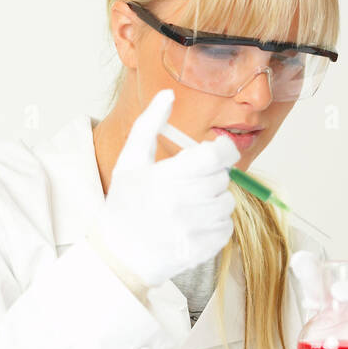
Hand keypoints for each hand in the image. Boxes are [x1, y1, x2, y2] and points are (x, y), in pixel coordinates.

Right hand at [91, 89, 237, 286]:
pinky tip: (192, 224)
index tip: (219, 149)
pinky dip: (215, 224)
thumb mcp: (130, 160)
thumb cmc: (125, 203)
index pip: (215, 156)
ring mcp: (194, 229)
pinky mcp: (203, 249)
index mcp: (166, 177)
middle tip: (190, 183)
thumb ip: (149, 124)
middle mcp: (182, 204)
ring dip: (214, 200)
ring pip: (227, 203)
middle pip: (222, 178)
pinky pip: (226, 227)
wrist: (120, 255)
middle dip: (211, 176)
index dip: (224, 149)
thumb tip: (168, 93)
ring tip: (190, 204)